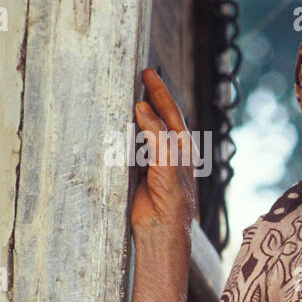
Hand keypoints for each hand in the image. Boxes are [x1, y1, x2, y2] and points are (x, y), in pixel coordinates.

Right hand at [130, 67, 197, 241]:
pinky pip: (134, 145)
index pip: (171, 112)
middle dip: (152, 96)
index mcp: (183, 148)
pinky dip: (127, 131)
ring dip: (139, 113)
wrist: (162, 229)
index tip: (148, 72)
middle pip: (161, 117)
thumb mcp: (167, 163)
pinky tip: (118, 123)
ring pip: (147, 129)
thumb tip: (142, 107)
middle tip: (140, 75)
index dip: (159, 92)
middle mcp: (171, 151)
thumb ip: (156, 135)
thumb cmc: (172, 200)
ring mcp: (156, 160)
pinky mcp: (142, 170)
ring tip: (128, 92)